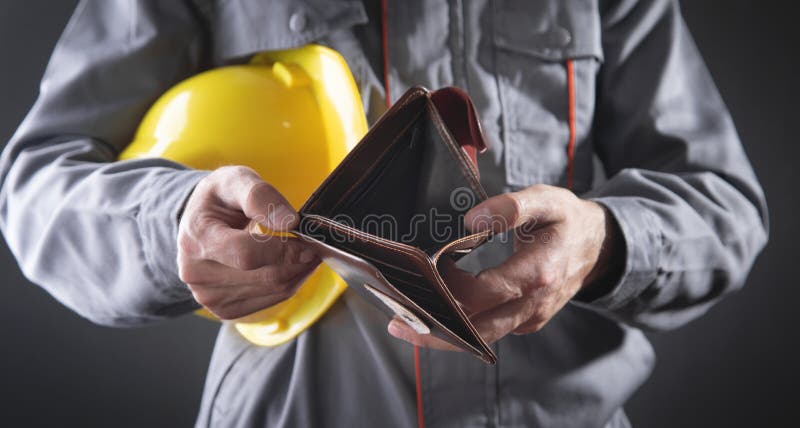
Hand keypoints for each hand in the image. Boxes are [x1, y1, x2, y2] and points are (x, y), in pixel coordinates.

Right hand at [177, 166, 318, 318]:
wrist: (199, 222)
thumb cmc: (220, 199)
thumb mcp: (235, 180)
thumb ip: (260, 196)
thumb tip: (290, 222)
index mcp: (197, 237)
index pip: (247, 254)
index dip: (284, 249)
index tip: (308, 239)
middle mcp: (196, 272)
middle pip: (265, 277)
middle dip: (298, 260)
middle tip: (315, 244)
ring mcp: (208, 296)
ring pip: (274, 291)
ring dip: (299, 272)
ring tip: (305, 251)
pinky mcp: (224, 309)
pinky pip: (272, 301)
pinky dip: (290, 283)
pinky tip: (290, 265)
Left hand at [387, 184, 620, 349]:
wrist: (600, 247)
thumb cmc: (568, 221)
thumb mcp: (547, 200)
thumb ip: (512, 207)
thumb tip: (473, 221)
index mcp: (538, 274)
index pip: (483, 294)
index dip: (449, 289)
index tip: (421, 275)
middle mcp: (533, 305)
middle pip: (476, 331)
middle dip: (435, 329)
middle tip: (395, 322)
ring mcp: (529, 318)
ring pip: (480, 339)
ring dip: (443, 334)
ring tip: (404, 323)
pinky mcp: (524, 322)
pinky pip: (489, 332)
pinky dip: (461, 328)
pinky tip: (435, 313)